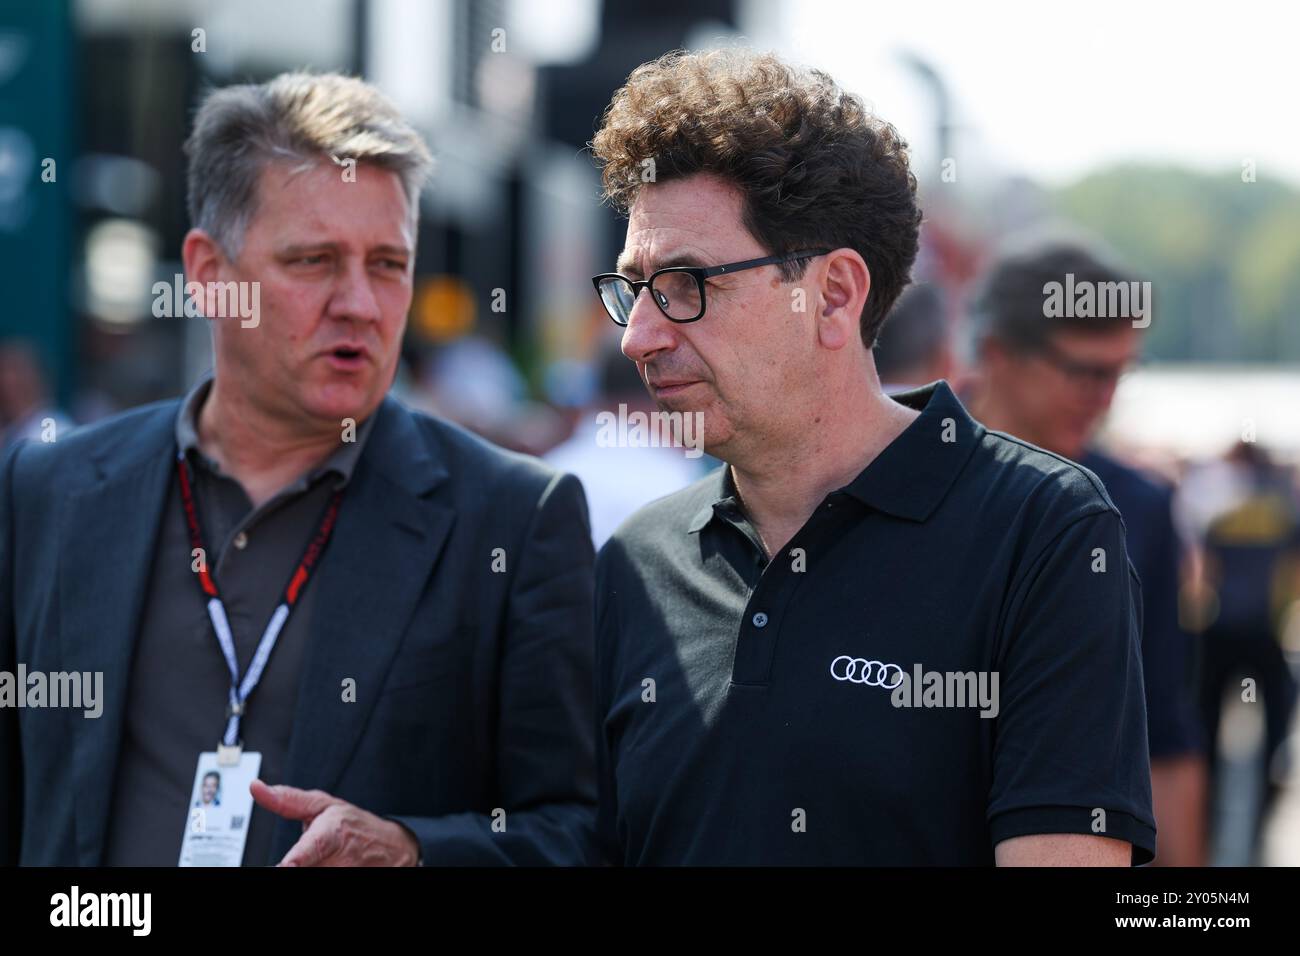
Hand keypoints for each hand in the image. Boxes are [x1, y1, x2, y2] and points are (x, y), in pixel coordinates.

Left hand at [250, 779, 419, 866]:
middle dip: (298, 863)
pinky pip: (323, 882)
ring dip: (313, 865)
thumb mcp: (324, 805)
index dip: (296, 860)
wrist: (393, 847)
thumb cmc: (353, 825)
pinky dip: (321, 870)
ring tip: (324, 857)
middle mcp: (340, 858)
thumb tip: (256, 788)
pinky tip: (330, 863)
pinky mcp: (350, 882)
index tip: (284, 867)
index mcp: (332, 833)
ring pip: (315, 874)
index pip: (311, 849)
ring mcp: (346, 874)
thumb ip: (287, 800)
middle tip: (309, 853)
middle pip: (305, 867)